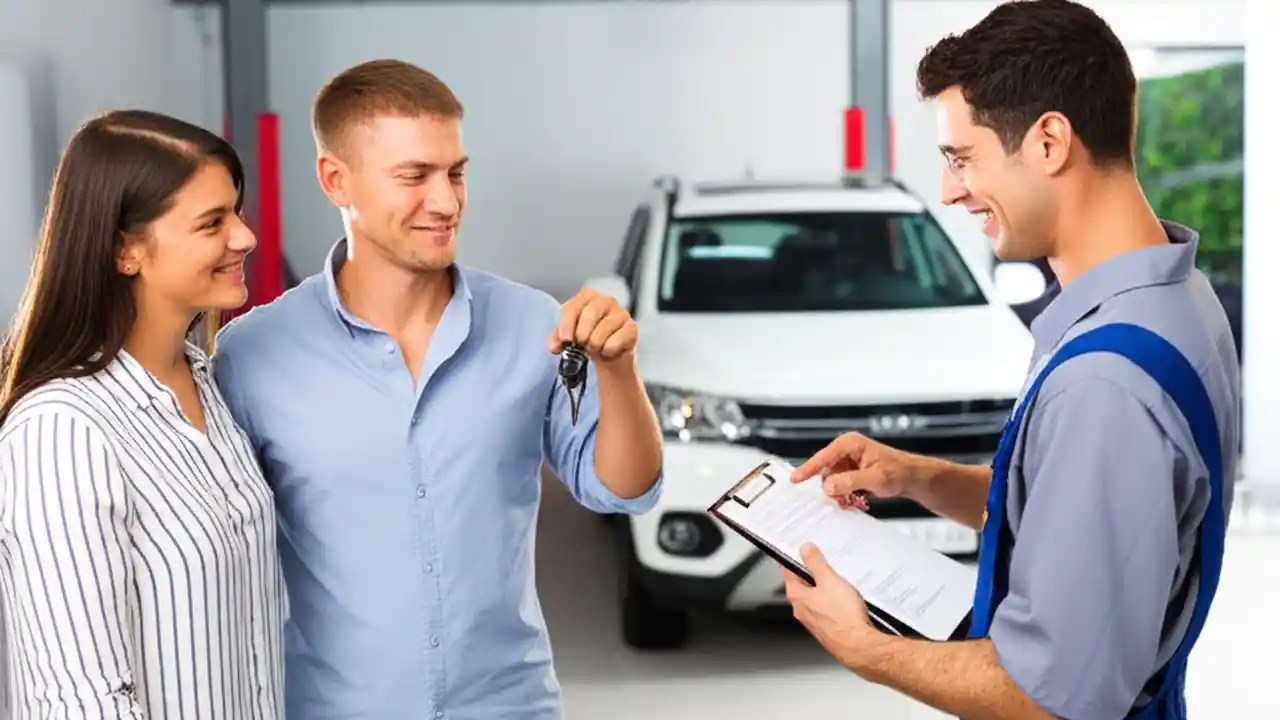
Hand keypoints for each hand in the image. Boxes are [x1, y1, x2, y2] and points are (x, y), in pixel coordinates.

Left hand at [548, 287, 637, 362]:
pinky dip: (608, 350)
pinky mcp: (631, 328)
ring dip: (595, 345)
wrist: (607, 354)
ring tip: (594, 349)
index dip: (568, 323)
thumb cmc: (588, 339)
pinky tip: (607, 351)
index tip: (566, 338)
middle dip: (583, 334)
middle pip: (591, 313)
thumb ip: (558, 338)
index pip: (575, 304)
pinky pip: (616, 340)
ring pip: (603, 329)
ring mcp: (621, 313)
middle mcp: (606, 301)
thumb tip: (555, 345)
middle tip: (581, 345)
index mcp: (588, 297)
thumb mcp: (569, 337)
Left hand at [782, 544, 878, 668]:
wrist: (859, 646)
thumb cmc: (843, 618)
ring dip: (826, 591)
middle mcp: (802, 610)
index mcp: (797, 596)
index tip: (796, 552)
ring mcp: (815, 621)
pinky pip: (828, 611)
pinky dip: (835, 604)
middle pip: (803, 585)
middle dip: (813, 575)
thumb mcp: (829, 579)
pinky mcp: (828, 629)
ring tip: (841, 586)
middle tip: (824, 565)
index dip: (792, 559)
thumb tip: (806, 550)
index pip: (788, 572)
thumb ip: (816, 563)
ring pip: (817, 599)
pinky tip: (847, 603)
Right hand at [790, 432, 916, 508]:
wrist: (912, 478)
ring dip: (841, 494)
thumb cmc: (899, 472)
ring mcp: (848, 462)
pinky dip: (846, 495)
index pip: (823, 457)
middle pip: (826, 472)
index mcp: (850, 444)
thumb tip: (828, 485)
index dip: (808, 469)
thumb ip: (850, 481)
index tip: (795, 479)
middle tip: (844, 499)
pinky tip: (857, 499)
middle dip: (833, 488)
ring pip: (832, 481)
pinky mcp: (851, 472)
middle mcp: (846, 451)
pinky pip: (839, 485)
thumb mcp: (875, 479)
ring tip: (856, 499)